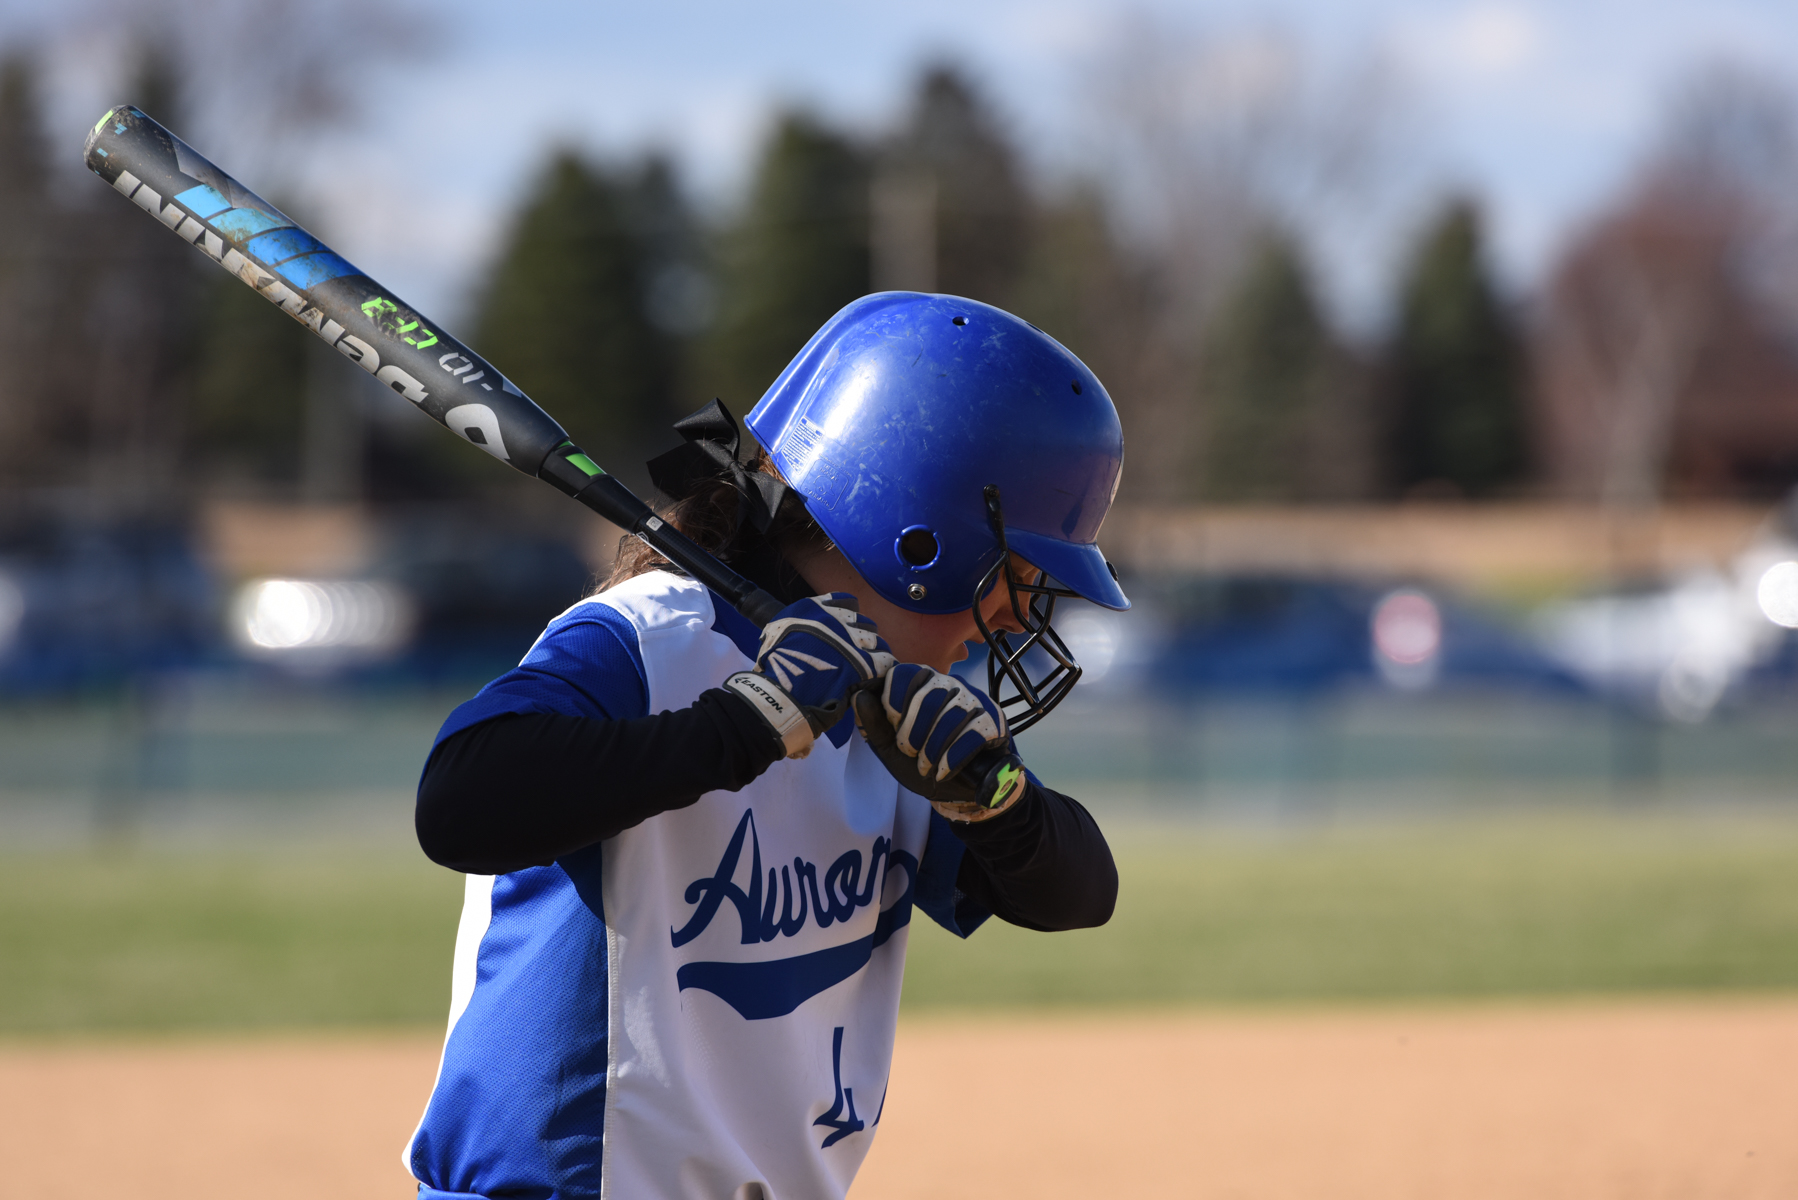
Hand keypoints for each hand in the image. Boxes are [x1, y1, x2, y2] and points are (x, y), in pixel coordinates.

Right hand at [724, 593, 893, 758]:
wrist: (781, 691)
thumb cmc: (774, 666)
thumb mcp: (777, 632)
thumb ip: (796, 625)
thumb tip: (803, 630)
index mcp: (816, 608)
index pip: (847, 602)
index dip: (848, 617)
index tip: (844, 629)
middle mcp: (838, 620)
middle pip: (864, 622)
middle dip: (861, 636)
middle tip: (854, 652)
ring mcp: (853, 641)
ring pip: (877, 641)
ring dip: (872, 653)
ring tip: (865, 667)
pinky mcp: (865, 664)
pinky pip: (885, 660)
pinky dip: (883, 667)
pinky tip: (877, 676)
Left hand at [852, 664, 1029, 820]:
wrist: (961, 789)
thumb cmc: (924, 762)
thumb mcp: (891, 749)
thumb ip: (874, 724)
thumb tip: (858, 696)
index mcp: (921, 685)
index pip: (904, 673)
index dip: (893, 702)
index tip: (893, 727)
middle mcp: (949, 685)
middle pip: (927, 695)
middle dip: (912, 732)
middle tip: (911, 753)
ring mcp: (974, 701)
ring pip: (951, 715)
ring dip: (932, 749)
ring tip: (927, 766)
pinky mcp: (993, 721)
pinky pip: (972, 733)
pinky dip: (952, 757)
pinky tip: (944, 771)